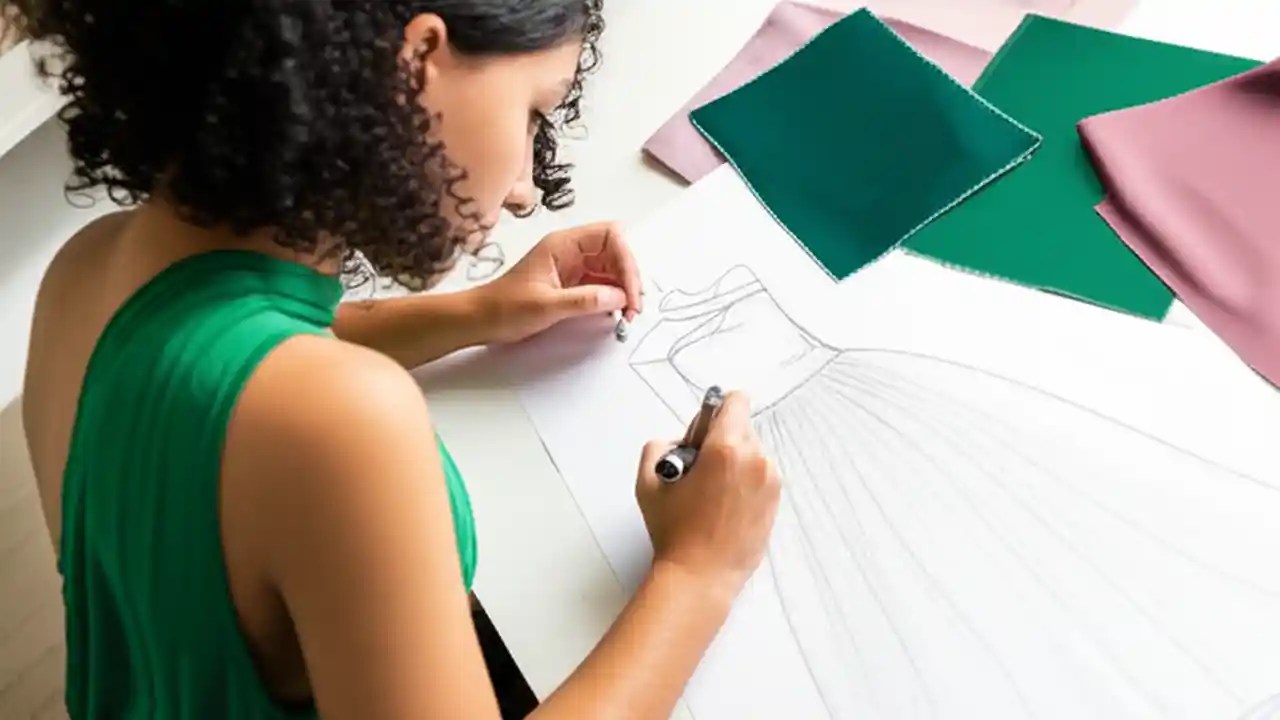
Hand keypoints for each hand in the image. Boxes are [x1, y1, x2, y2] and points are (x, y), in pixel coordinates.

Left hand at [476, 222, 642, 344]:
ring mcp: (573, 268)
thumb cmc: (505, 307)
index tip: (630, 292)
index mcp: (562, 244)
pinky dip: (613, 298)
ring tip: (628, 315)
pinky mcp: (573, 285)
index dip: (626, 260)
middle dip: (629, 277)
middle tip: (634, 309)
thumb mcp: (545, 305)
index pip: (609, 236)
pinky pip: (602, 285)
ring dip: (625, 290)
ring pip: (612, 270)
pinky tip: (616, 314)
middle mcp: (571, 251)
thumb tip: (619, 297)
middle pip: (615, 252)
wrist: (480, 320)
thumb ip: (584, 300)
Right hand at [635, 392, 780, 595]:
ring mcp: (771, 482)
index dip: (715, 411)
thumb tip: (680, 442)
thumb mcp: (649, 481)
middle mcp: (756, 460)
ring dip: (733, 462)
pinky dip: (744, 482)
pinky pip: (759, 476)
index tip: (702, 434)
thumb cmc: (675, 532)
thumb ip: (660, 446)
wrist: (701, 576)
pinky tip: (724, 507)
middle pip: (741, 428)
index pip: (735, 401)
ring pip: (751, 453)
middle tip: (698, 471)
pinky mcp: (776, 502)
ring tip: (711, 494)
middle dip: (720, 441)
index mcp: (727, 448)